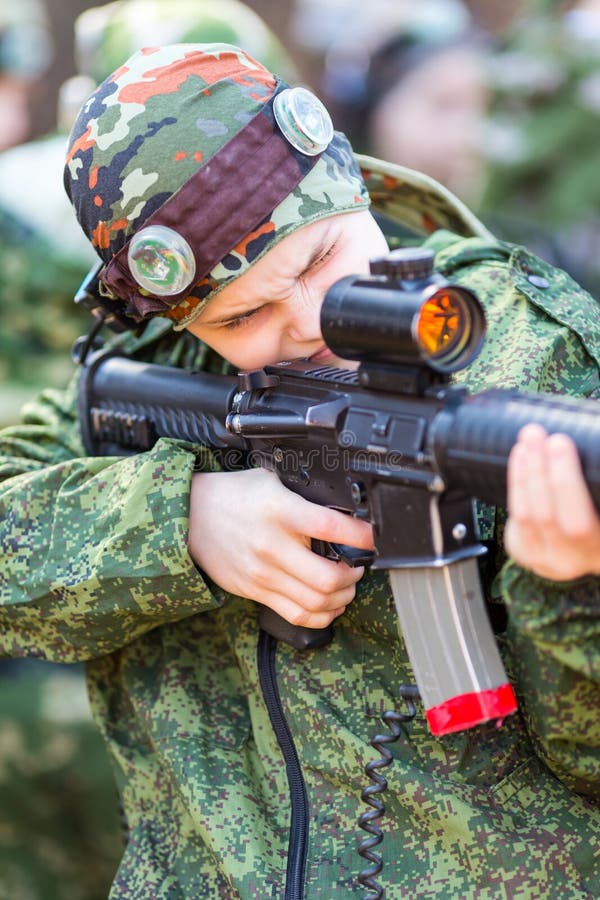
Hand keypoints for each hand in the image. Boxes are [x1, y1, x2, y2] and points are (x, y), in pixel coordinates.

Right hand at [188, 468, 373, 626]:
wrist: (191, 516)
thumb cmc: (236, 495)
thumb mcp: (272, 480)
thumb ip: (305, 496)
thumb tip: (345, 509)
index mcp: (280, 511)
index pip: (332, 526)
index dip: (361, 535)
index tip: (371, 537)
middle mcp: (272, 546)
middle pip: (328, 578)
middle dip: (354, 576)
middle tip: (357, 566)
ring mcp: (262, 573)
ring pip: (317, 602)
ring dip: (342, 597)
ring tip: (346, 585)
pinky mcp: (255, 591)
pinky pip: (297, 614)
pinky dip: (322, 614)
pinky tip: (329, 604)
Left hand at [504, 423, 599, 580]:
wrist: (582, 551)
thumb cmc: (598, 514)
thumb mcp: (599, 499)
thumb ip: (592, 478)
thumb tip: (587, 434)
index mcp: (598, 546)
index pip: (580, 522)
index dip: (566, 481)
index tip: (560, 442)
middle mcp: (575, 558)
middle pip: (549, 516)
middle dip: (540, 468)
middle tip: (537, 434)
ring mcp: (546, 558)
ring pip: (527, 515)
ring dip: (524, 471)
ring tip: (527, 440)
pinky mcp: (524, 550)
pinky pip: (515, 515)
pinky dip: (516, 482)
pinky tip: (520, 456)